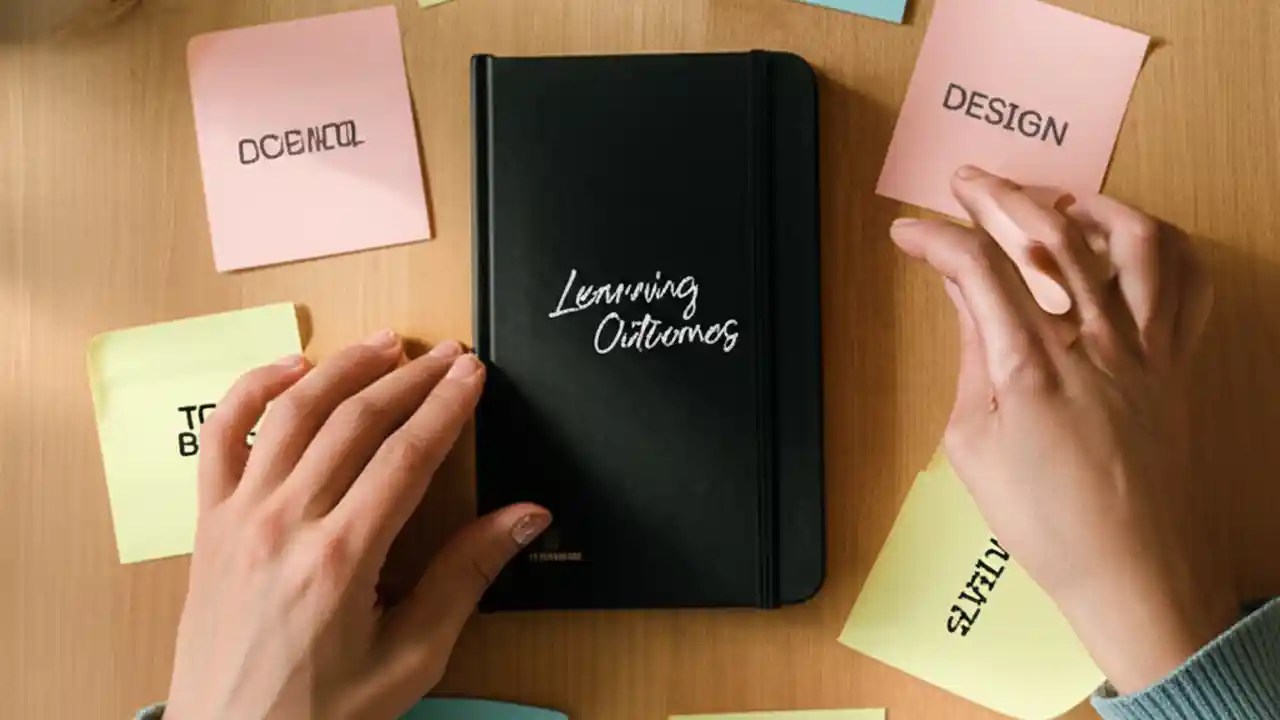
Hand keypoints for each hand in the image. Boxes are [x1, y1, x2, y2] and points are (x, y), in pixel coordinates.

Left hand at [165, 333, 548, 719]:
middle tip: (449, 356)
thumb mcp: (411, 656)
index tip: (473, 374)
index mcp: (340, 560)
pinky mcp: (207, 522)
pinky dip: (252, 390)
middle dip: (410, 379)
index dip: (446, 407)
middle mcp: (283, 524)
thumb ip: (466, 577)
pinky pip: (221, 436)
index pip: (405, 457)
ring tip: (387, 344)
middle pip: (354, 422)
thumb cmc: (322, 711)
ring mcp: (238, 517)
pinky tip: (290, 368)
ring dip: (343, 368)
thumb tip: (526, 516)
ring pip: (291, 413)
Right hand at [891, 166, 1233, 693]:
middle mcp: (1095, 344)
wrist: (1132, 569)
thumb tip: (962, 292)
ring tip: (1052, 200)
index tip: (909, 232)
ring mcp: (1146, 348)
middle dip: (998, 194)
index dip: (935, 237)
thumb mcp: (973, 441)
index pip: (978, 268)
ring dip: (1087, 202)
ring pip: (1131, 239)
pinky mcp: (1178, 362)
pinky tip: (1129, 241)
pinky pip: (1190, 282)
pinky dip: (1164, 244)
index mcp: (1030, 368)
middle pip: (1049, 234)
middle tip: (965, 181)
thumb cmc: (1045, 520)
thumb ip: (972, 354)